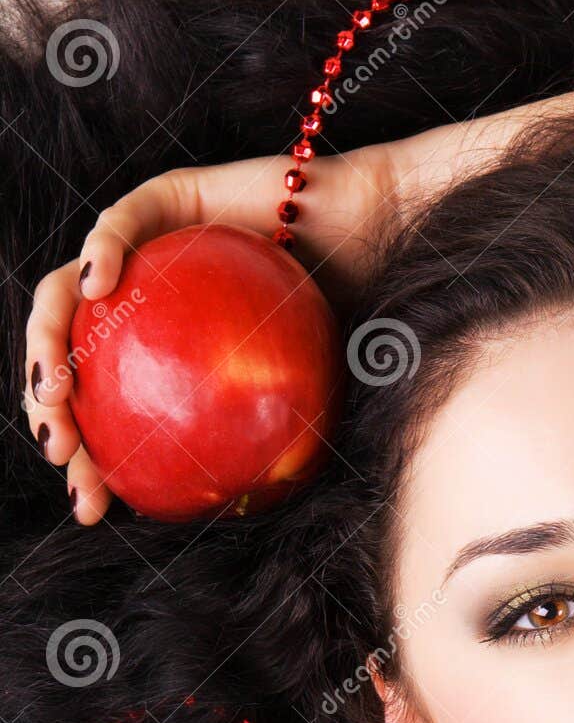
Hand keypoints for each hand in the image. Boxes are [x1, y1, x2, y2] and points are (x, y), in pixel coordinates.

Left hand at [22, 142, 399, 524]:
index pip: (106, 414)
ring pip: (66, 292)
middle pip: (68, 357)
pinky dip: (101, 251)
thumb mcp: (302, 411)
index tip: (93, 506)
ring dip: (45, 339)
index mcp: (164, 363)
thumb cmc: (354, 334)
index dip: (87, 463)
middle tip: (63, 450)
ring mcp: (148, 254)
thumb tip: (240, 519)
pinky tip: (99, 287)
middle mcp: (144, 309)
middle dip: (47, 408)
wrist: (379, 246)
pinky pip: (122, 224)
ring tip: (55, 383)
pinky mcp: (166, 203)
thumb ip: (261, 448)